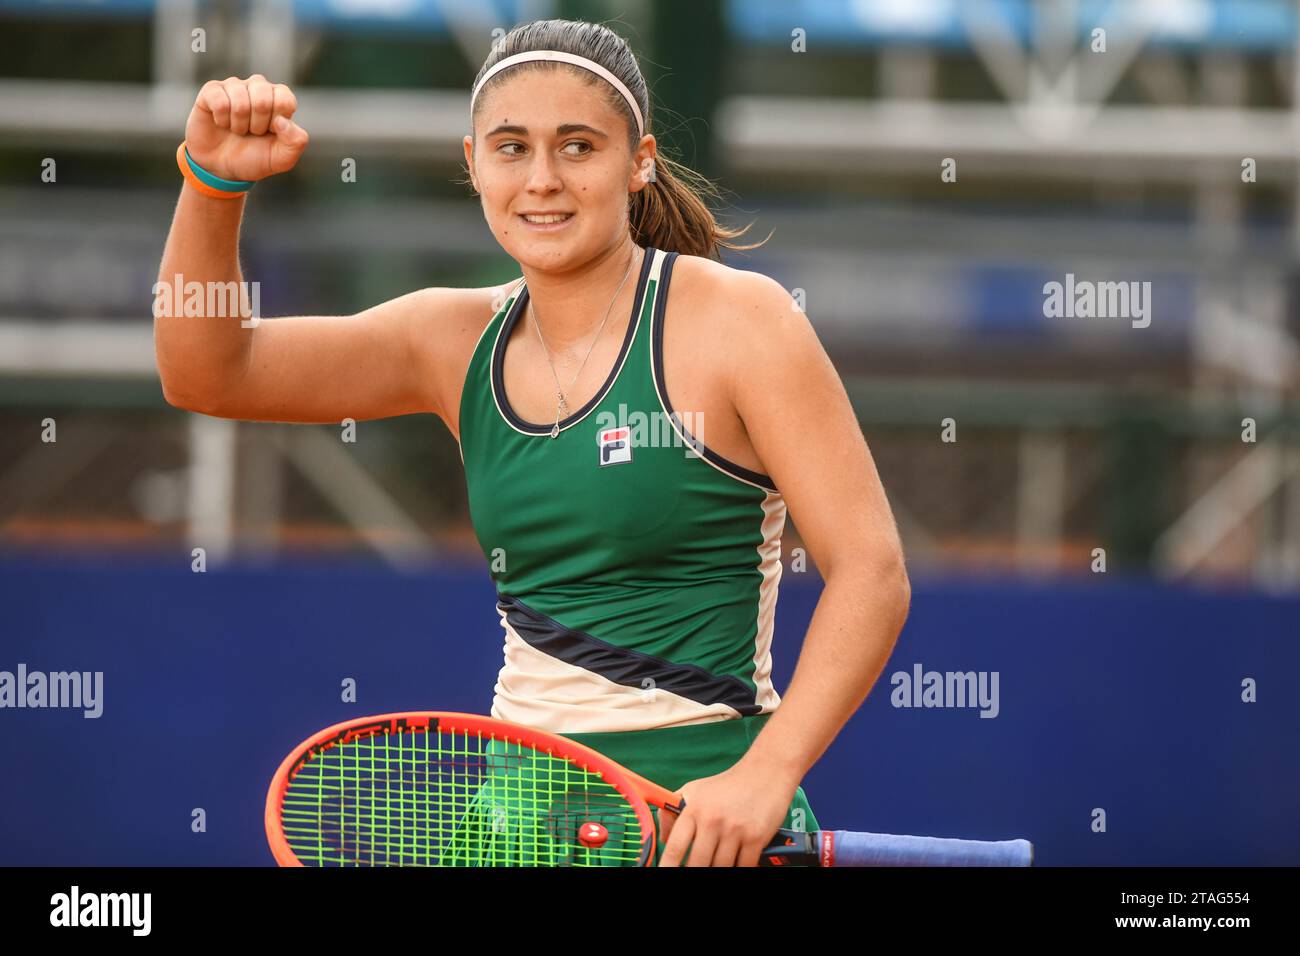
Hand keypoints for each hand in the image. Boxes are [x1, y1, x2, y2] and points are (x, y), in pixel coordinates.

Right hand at [184, 74, 308, 182]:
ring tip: (237, 130)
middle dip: (257, 125)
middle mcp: (258, 87)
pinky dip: (222, 120)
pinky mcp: (212, 90)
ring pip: (240, 102)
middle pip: (262, 100)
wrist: (222, 167)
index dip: (276, 123)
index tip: (270, 132)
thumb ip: (296, 141)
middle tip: (252, 132)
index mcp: (279, 98)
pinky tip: (222, 123)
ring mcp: (235, 86)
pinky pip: (219, 101)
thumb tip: (282, 120)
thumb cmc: (255, 158)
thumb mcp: (283, 158)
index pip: (284, 100)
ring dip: (238, 125)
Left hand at [657, 760, 798, 866]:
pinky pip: (744, 866)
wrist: (765, 772)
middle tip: (698, 866)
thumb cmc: (726, 785)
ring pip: (720, 867)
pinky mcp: (756, 836)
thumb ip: (673, 813)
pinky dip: (740, 868)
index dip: (668, 866)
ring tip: (717, 860)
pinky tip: (736, 862)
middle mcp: (712, 819)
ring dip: (719, 868)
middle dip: (695, 870)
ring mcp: (735, 829)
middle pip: (697, 863)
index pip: (675, 847)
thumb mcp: (694, 790)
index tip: (665, 873)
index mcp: (693, 809)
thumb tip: (663, 840)